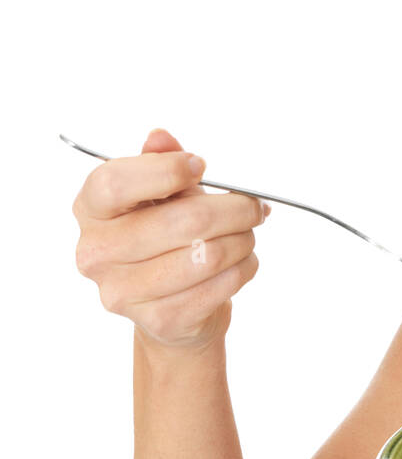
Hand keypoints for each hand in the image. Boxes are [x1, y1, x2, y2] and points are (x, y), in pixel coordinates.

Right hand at [72, 128, 268, 350]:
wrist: (174, 308)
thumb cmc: (168, 239)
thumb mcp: (164, 195)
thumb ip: (161, 163)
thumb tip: (161, 138)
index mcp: (91, 211)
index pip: (115, 183)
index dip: (165, 170)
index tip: (200, 166)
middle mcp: (96, 253)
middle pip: (182, 221)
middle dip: (233, 209)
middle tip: (253, 207)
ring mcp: (122, 292)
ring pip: (208, 255)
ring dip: (243, 240)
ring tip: (246, 235)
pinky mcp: (159, 320)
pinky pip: (221, 285)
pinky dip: (243, 268)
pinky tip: (240, 262)